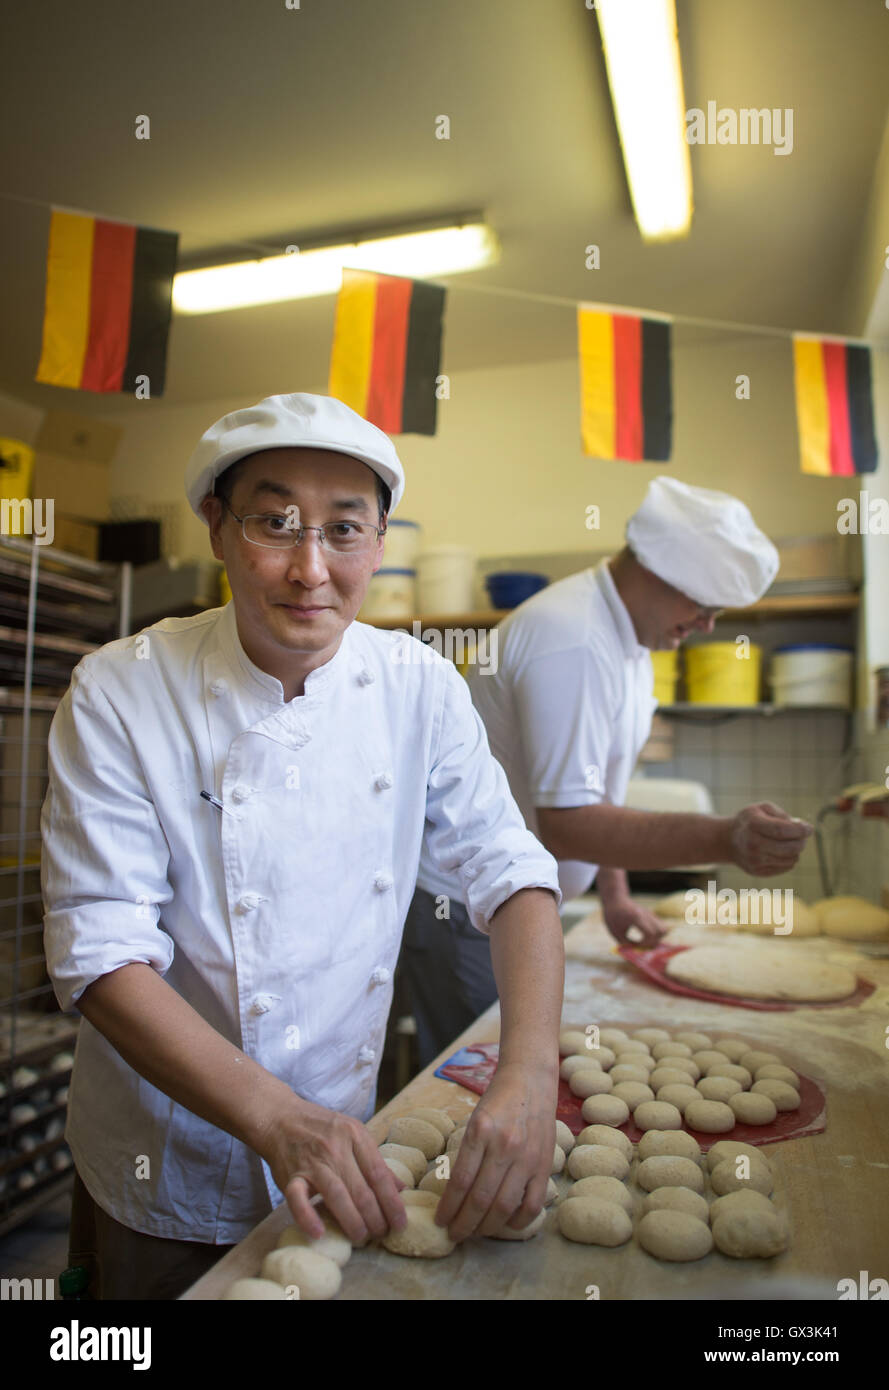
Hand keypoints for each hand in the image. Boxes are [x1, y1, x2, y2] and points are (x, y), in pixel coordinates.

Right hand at [255, 1096, 406, 1244]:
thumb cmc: (321, 1128)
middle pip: (361, 1190)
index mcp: (355, 1135)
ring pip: (337, 1196)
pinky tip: (319, 1234)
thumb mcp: (353, 1133)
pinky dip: (307, 1218)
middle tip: (381, 1235)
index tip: (400, 1223)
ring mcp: (312, 1163)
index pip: (379, 1174)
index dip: (392, 1203)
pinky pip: (298, 1200)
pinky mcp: (290, 1176)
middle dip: (375, 1219)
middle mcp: (335, 1148)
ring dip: (353, 1222)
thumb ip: (375, 1160)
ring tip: (361, 1238)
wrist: (279, 1118)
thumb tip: (401, 1189)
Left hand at [434, 1061, 555, 1241]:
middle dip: (464, 1224)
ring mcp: (527, 1157)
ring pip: (504, 1206)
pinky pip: (532, 1204)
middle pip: (480, 1199)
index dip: (448, 1208)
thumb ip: (467, 1154)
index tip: (440, 1221)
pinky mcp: (544, 1165)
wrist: (530, 1081)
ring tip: (475, 1233)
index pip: (460, 1181)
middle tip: (454, 1235)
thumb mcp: (474, 1121)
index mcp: (480, 1132)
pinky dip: (518, 1221)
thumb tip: (455, 1194)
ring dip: (486, 1228)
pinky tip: (506, 1224)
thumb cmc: (497, 1100)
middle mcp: (504, 1145)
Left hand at [604, 900, 667, 947]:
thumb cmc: (613, 916)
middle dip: (654, 942)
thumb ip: (626, 944)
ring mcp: (650, 914)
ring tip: (646, 940)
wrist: (615, 899)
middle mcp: (646, 915)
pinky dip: (656, 934)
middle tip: (643, 944)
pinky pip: (660, 927)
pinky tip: (645, 936)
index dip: (646, 943)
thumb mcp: (615, 932)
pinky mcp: (652, 916)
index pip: (650, 933)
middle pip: (661, 931)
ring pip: (664, 929)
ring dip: (658, 938)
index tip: (637, 945)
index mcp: (636, 918)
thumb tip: (636, 955)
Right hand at [730, 802, 812, 875]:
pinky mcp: (758, 872)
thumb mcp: (762, 808)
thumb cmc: (750, 821)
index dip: (800, 830)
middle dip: (801, 841)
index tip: (809, 828)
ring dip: (796, 850)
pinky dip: (789, 858)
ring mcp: (754, 860)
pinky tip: (781, 851)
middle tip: (802, 836)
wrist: (728, 840)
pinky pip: (786, 867)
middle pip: (789, 847)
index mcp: (753, 824)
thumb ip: (782, 815)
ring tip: (790, 842)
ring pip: (790, 859)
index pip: (782, 830)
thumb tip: (801, 827)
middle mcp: (752, 844)